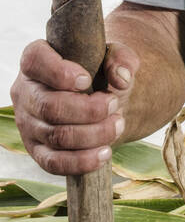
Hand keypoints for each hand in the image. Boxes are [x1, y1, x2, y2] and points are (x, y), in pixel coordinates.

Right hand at [10, 39, 140, 176]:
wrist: (100, 102)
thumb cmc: (100, 74)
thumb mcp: (113, 58)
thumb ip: (121, 58)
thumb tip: (121, 77)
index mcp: (36, 62)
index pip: (34, 62)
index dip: (59, 72)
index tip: (86, 80)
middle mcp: (26, 93)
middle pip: (49, 107)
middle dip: (89, 110)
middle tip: (114, 104)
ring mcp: (29, 125)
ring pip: (56, 136)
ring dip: (94, 134)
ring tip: (117, 125)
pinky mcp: (38, 151)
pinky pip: (54, 163)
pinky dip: (83, 161)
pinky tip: (105, 152)